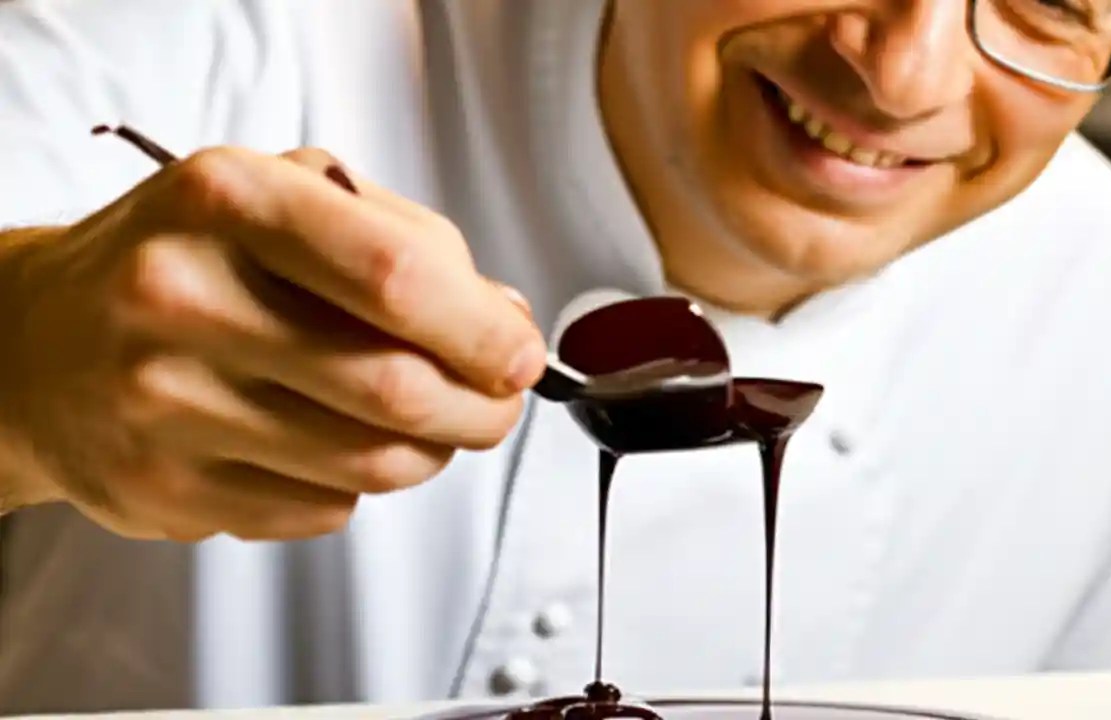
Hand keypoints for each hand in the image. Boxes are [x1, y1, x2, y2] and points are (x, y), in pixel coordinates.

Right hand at [0, 146, 543, 540]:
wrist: (34, 342)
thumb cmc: (180, 260)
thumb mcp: (280, 199)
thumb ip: (402, 241)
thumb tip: (502, 320)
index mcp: (228, 201)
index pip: (397, 276)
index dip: (484, 330)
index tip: (521, 357)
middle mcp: (183, 297)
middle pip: (395, 387)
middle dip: (479, 408)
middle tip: (494, 403)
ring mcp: (165, 402)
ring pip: (370, 464)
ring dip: (428, 452)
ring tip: (422, 422)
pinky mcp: (163, 489)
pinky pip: (321, 510)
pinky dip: (355, 485)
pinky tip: (325, 444)